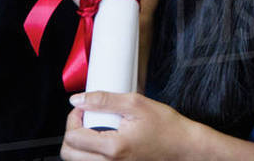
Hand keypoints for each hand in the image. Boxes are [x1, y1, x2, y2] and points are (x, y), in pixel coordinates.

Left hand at [60, 91, 200, 160]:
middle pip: (69, 154)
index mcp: (113, 148)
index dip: (73, 118)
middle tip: (85, 120)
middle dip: (72, 133)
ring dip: (80, 145)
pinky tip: (103, 141)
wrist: (184, 148)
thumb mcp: (136, 104)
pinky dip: (90, 154)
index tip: (83, 109)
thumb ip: (104, 100)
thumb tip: (78, 100)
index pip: (72, 137)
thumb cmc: (167, 128)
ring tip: (95, 130)